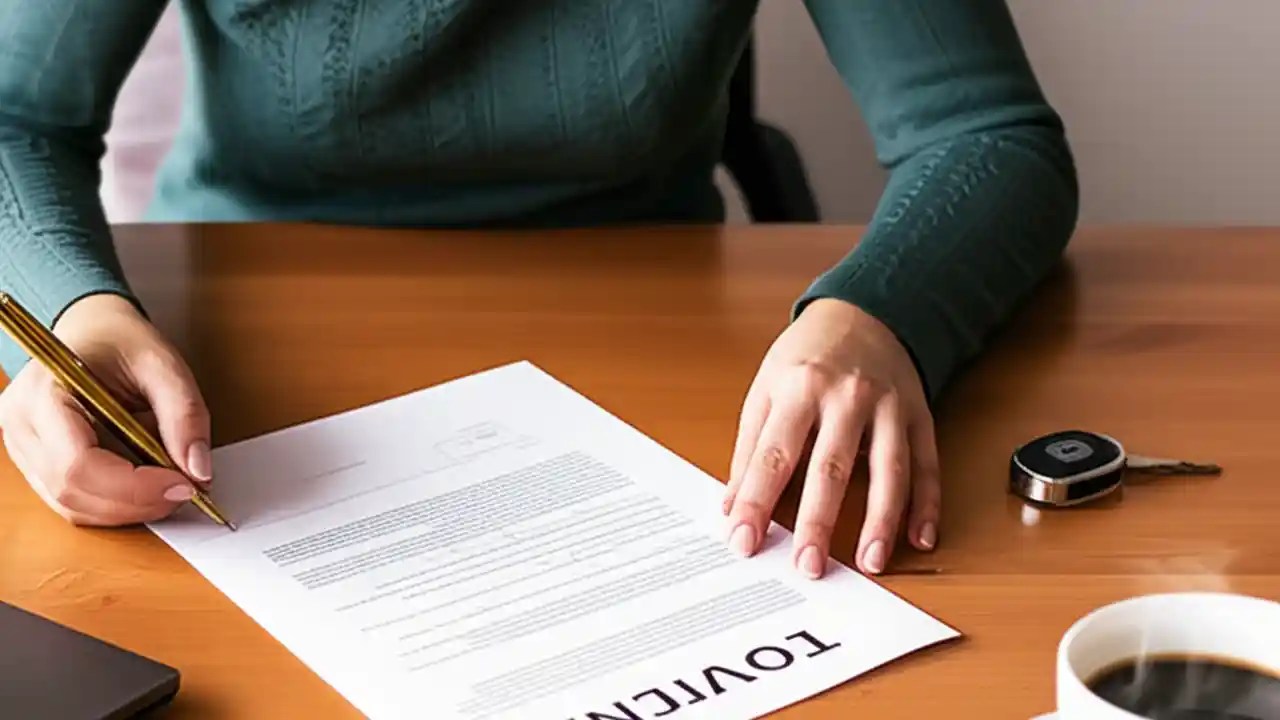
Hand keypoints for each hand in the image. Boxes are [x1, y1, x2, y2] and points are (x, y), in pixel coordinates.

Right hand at [0, 294, 211, 525]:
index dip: (134, 487)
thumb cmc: (121, 341)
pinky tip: (145, 483)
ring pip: (73, 506)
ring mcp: (23, 447)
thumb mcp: (164, 364)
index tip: (184, 484)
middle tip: (186, 488)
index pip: (79, 464)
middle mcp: (21, 425)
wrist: (93, 329)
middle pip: (73, 492)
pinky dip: (116, 503)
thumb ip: (186, 415)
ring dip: (128, 507)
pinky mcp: (36, 463)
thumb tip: (199, 471)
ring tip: (168, 482)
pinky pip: (74, 501)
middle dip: (137, 501)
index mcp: (43, 393)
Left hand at [724, 298, 940, 577]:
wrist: (863, 311)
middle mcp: (846, 397)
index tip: (744, 541)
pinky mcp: (919, 415)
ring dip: (881, 521)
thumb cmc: (807, 356)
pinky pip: (927, 465)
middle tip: (808, 566)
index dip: (757, 502)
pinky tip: (920, 538)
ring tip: (870, 562)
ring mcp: (888, 407)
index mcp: (798, 388)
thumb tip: (731, 505)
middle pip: (831, 467)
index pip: (773, 455)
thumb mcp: (766, 388)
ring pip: (889, 470)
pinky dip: (927, 504)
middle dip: (818, 521)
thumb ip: (750, 449)